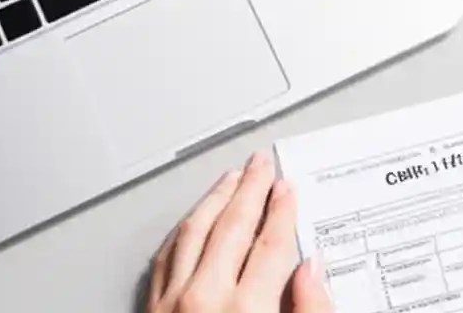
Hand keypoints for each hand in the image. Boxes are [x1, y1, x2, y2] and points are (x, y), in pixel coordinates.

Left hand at [146, 152, 332, 312]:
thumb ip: (310, 310)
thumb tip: (311, 270)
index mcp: (248, 309)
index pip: (271, 244)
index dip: (282, 211)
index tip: (287, 189)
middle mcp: (205, 298)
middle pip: (233, 226)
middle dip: (251, 188)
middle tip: (261, 165)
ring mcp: (172, 302)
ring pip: (194, 231)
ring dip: (216, 198)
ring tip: (231, 178)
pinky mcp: (150, 309)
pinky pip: (166, 254)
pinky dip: (184, 229)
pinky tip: (195, 217)